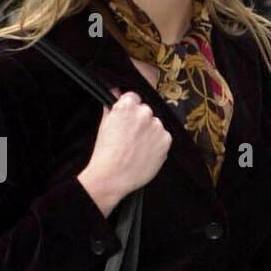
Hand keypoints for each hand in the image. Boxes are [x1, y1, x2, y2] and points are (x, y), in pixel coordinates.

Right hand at [78, 89, 170, 215]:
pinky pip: (164, 138)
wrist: (113, 176)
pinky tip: (145, 152)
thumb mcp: (104, 124)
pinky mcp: (166, 141)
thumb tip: (115, 93)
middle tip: (131, 136)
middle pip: (146, 111)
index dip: (130, 108)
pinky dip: (157, 144)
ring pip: (156, 125)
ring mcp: (157, 127)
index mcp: (127, 106)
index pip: (134, 97)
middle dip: (140, 120)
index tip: (128, 118)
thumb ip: (112, 106)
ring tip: (137, 147)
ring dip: (150, 132)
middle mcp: (144, 113)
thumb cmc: (106, 153)